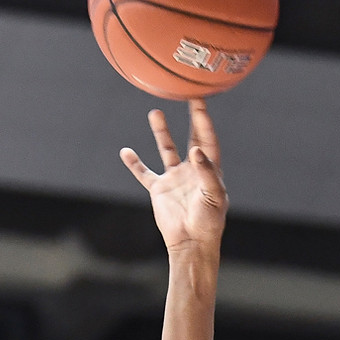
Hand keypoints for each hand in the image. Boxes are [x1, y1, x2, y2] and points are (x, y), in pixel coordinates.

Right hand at [121, 100, 227, 256]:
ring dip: (161, 132)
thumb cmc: (208, 221)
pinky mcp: (160, 190)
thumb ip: (205, 171)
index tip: (199, 102)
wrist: (191, 242)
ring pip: (166, 150)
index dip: (203, 121)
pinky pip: (144, 173)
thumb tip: (195, 149)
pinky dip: (135, 163)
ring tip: (155, 113)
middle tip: (188, 96)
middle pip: (191, 138)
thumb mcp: (212, 195)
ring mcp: (174, 179)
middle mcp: (192, 170)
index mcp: (209, 170)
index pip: (207, 139)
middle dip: (191, 118)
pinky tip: (126, 151)